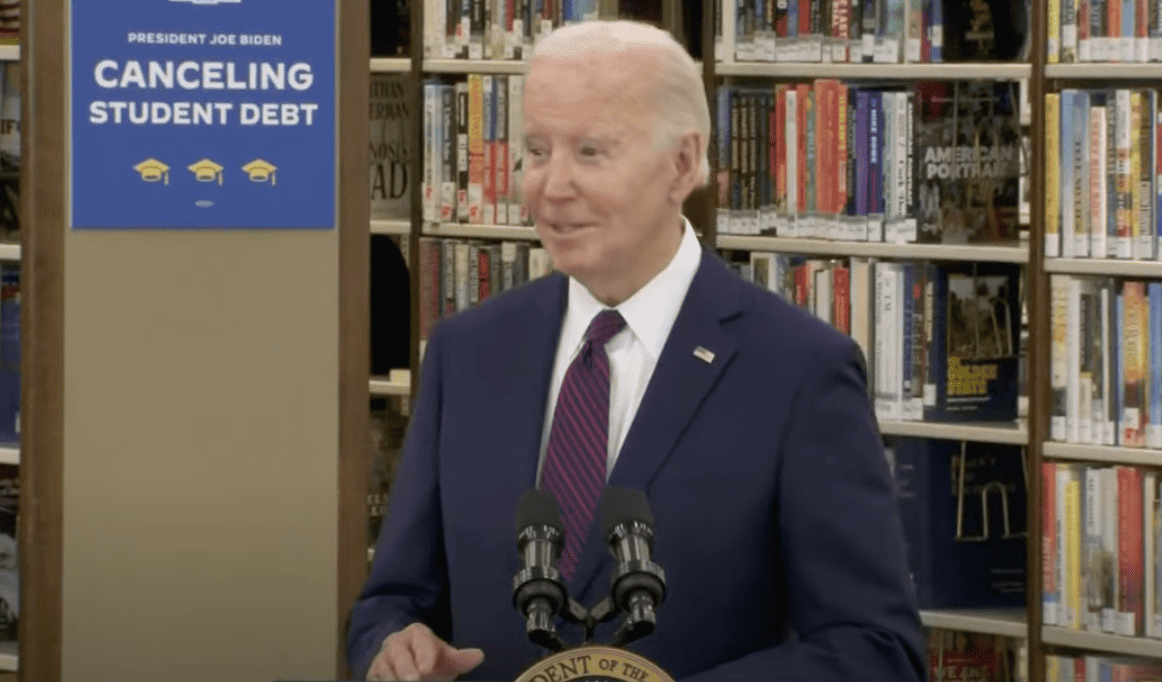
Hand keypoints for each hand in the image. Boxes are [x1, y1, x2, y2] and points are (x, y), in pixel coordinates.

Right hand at [367, 622, 484, 680]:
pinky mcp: (373, 674)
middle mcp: (396, 643)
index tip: (427, 668)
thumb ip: (459, 658)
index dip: (424, 655)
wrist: (405, 659)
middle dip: (404, 668)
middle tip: (413, 681)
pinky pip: (374, 678)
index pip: (421, 640)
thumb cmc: (428, 657)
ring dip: (391, 678)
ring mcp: (382, 659)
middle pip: (397, 653)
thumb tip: (478, 655)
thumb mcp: (445, 656)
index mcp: (416, 634)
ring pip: (382, 667)